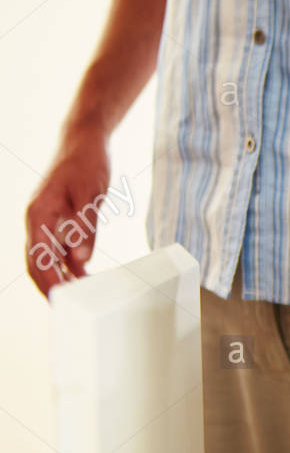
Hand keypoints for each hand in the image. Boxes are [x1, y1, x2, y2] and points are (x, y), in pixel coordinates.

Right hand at [25, 127, 110, 297]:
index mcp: (39, 216)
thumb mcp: (90, 195)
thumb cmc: (86, 165)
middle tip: (69, 309)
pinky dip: (69, 265)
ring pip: (47, 259)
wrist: (83, 143)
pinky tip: (85, 277)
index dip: (48, 283)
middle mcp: (37, 221)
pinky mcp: (58, 221)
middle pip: (36, 263)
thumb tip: (80, 260)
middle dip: (50, 287)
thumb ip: (84, 227)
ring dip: (60, 278)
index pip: (38, 259)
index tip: (61, 302)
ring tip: (80, 298)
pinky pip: (59, 249)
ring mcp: (46, 222)